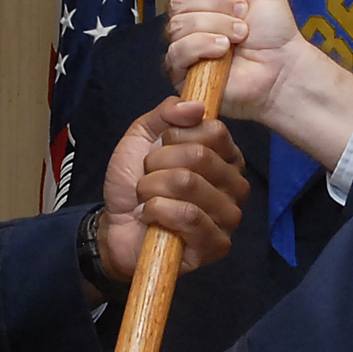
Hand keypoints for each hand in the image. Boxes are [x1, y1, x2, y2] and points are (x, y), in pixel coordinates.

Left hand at [95, 97, 247, 287]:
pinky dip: (157, 212)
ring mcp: (229, 217)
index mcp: (226, 156)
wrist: (117, 226)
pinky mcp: (217, 245)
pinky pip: (188, 216)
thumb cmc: (135, 182)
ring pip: (188, 184)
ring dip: (152, 190)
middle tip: (147, 179)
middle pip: (199, 156)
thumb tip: (197, 106)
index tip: (158, 149)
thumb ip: (166, 113)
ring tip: (147, 199)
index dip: (174, 137)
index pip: (214, 130)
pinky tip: (150, 218)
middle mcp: (235, 184)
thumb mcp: (143, 137)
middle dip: (157, 166)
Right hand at [164, 0, 352, 166]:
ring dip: (217, 27)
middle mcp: (192, 18)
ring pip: (180, 23)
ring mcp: (185, 45)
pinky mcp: (183, 72)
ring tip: (240, 37)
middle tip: (243, 16)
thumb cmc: (274, 28)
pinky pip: (177, 51)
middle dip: (217, 5)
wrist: (282, 65)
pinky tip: (223, 52)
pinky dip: (203, 46)